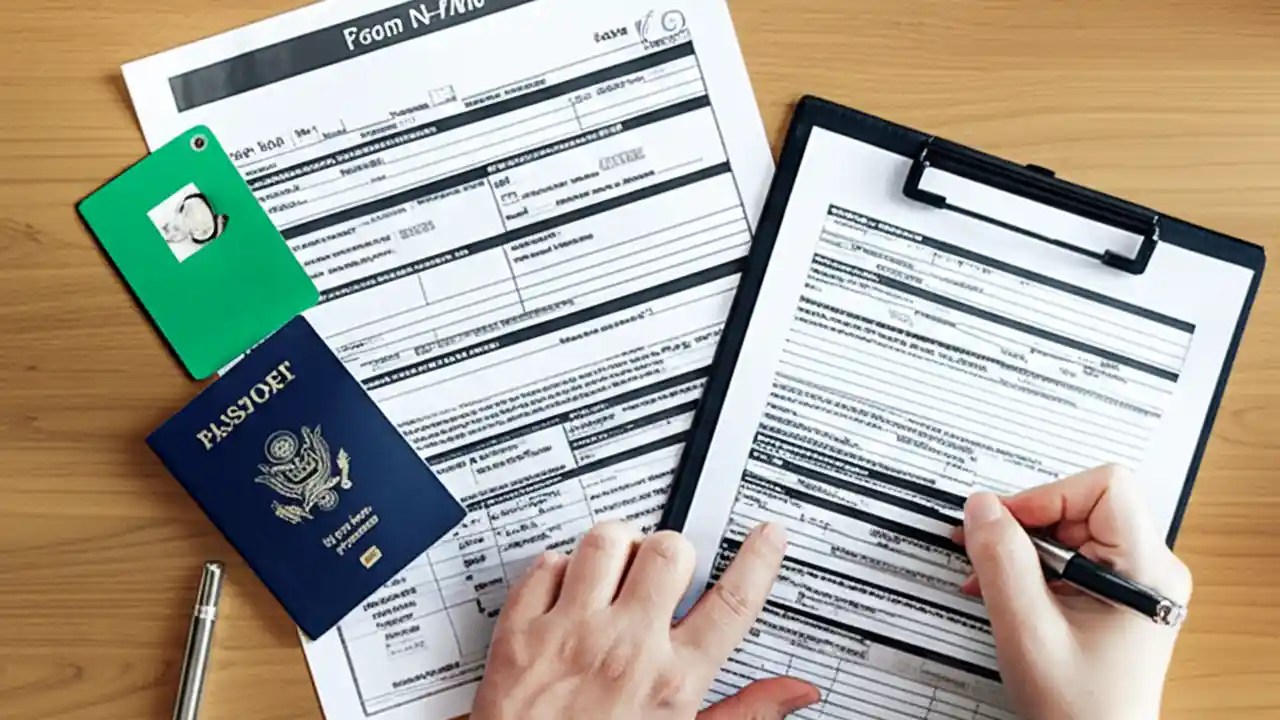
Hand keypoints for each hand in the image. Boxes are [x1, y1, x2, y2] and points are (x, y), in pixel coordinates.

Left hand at [471, 521, 819, 719]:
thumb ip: (745, 714)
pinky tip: (568, 591)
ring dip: (617, 547)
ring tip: (617, 571)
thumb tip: (796, 693)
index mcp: (672, 681)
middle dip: (674, 551)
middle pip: (668, 552)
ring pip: (605, 542)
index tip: (767, 536)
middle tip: (666, 571)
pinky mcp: (522, 632)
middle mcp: (624, 649)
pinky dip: (559, 568)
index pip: (733, 603)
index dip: (758, 560)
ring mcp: (570, 635)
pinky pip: (547, 564)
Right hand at [955, 465, 1192, 719]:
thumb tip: (982, 506)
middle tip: (984, 553)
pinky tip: (1005, 591)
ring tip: (990, 581)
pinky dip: (1031, 567)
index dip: (1046, 496)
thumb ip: (1002, 562)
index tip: (1003, 523)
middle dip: (1025, 526)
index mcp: (1147, 571)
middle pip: (1081, 505)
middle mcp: (1151, 569)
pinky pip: (1069, 556)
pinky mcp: (1115, 593)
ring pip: (1070, 530)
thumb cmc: (1078, 710)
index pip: (1104, 487)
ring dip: (1022, 550)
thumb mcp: (1028, 631)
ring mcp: (1135, 582)